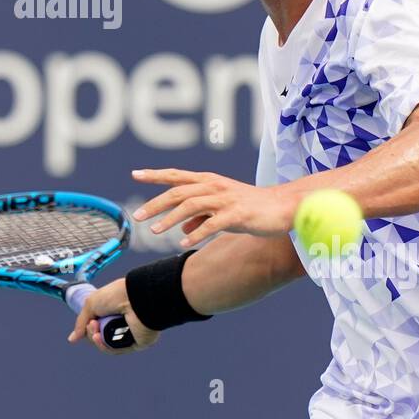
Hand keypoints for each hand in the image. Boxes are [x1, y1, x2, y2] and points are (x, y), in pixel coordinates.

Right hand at [66, 277, 160, 353]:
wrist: (135, 297)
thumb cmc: (115, 295)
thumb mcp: (91, 304)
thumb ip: (81, 322)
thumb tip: (72, 339)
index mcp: (113, 311)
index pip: (97, 326)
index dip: (88, 328)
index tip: (84, 327)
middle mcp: (122, 323)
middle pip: (100, 336)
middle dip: (92, 332)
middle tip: (92, 323)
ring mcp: (129, 333)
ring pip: (107, 345)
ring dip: (97, 339)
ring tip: (96, 330)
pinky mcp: (136, 342)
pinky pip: (116, 350)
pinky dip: (104, 346)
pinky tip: (98, 338)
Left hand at [131, 168, 295, 245]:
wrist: (284, 208)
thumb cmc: (251, 208)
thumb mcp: (222, 210)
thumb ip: (200, 216)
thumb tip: (181, 230)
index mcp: (210, 181)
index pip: (177, 175)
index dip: (156, 174)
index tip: (135, 174)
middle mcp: (215, 186)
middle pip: (179, 191)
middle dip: (156, 203)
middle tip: (137, 216)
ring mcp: (226, 199)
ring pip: (191, 205)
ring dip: (171, 219)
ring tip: (155, 231)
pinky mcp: (237, 214)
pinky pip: (212, 224)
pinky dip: (196, 233)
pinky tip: (183, 244)